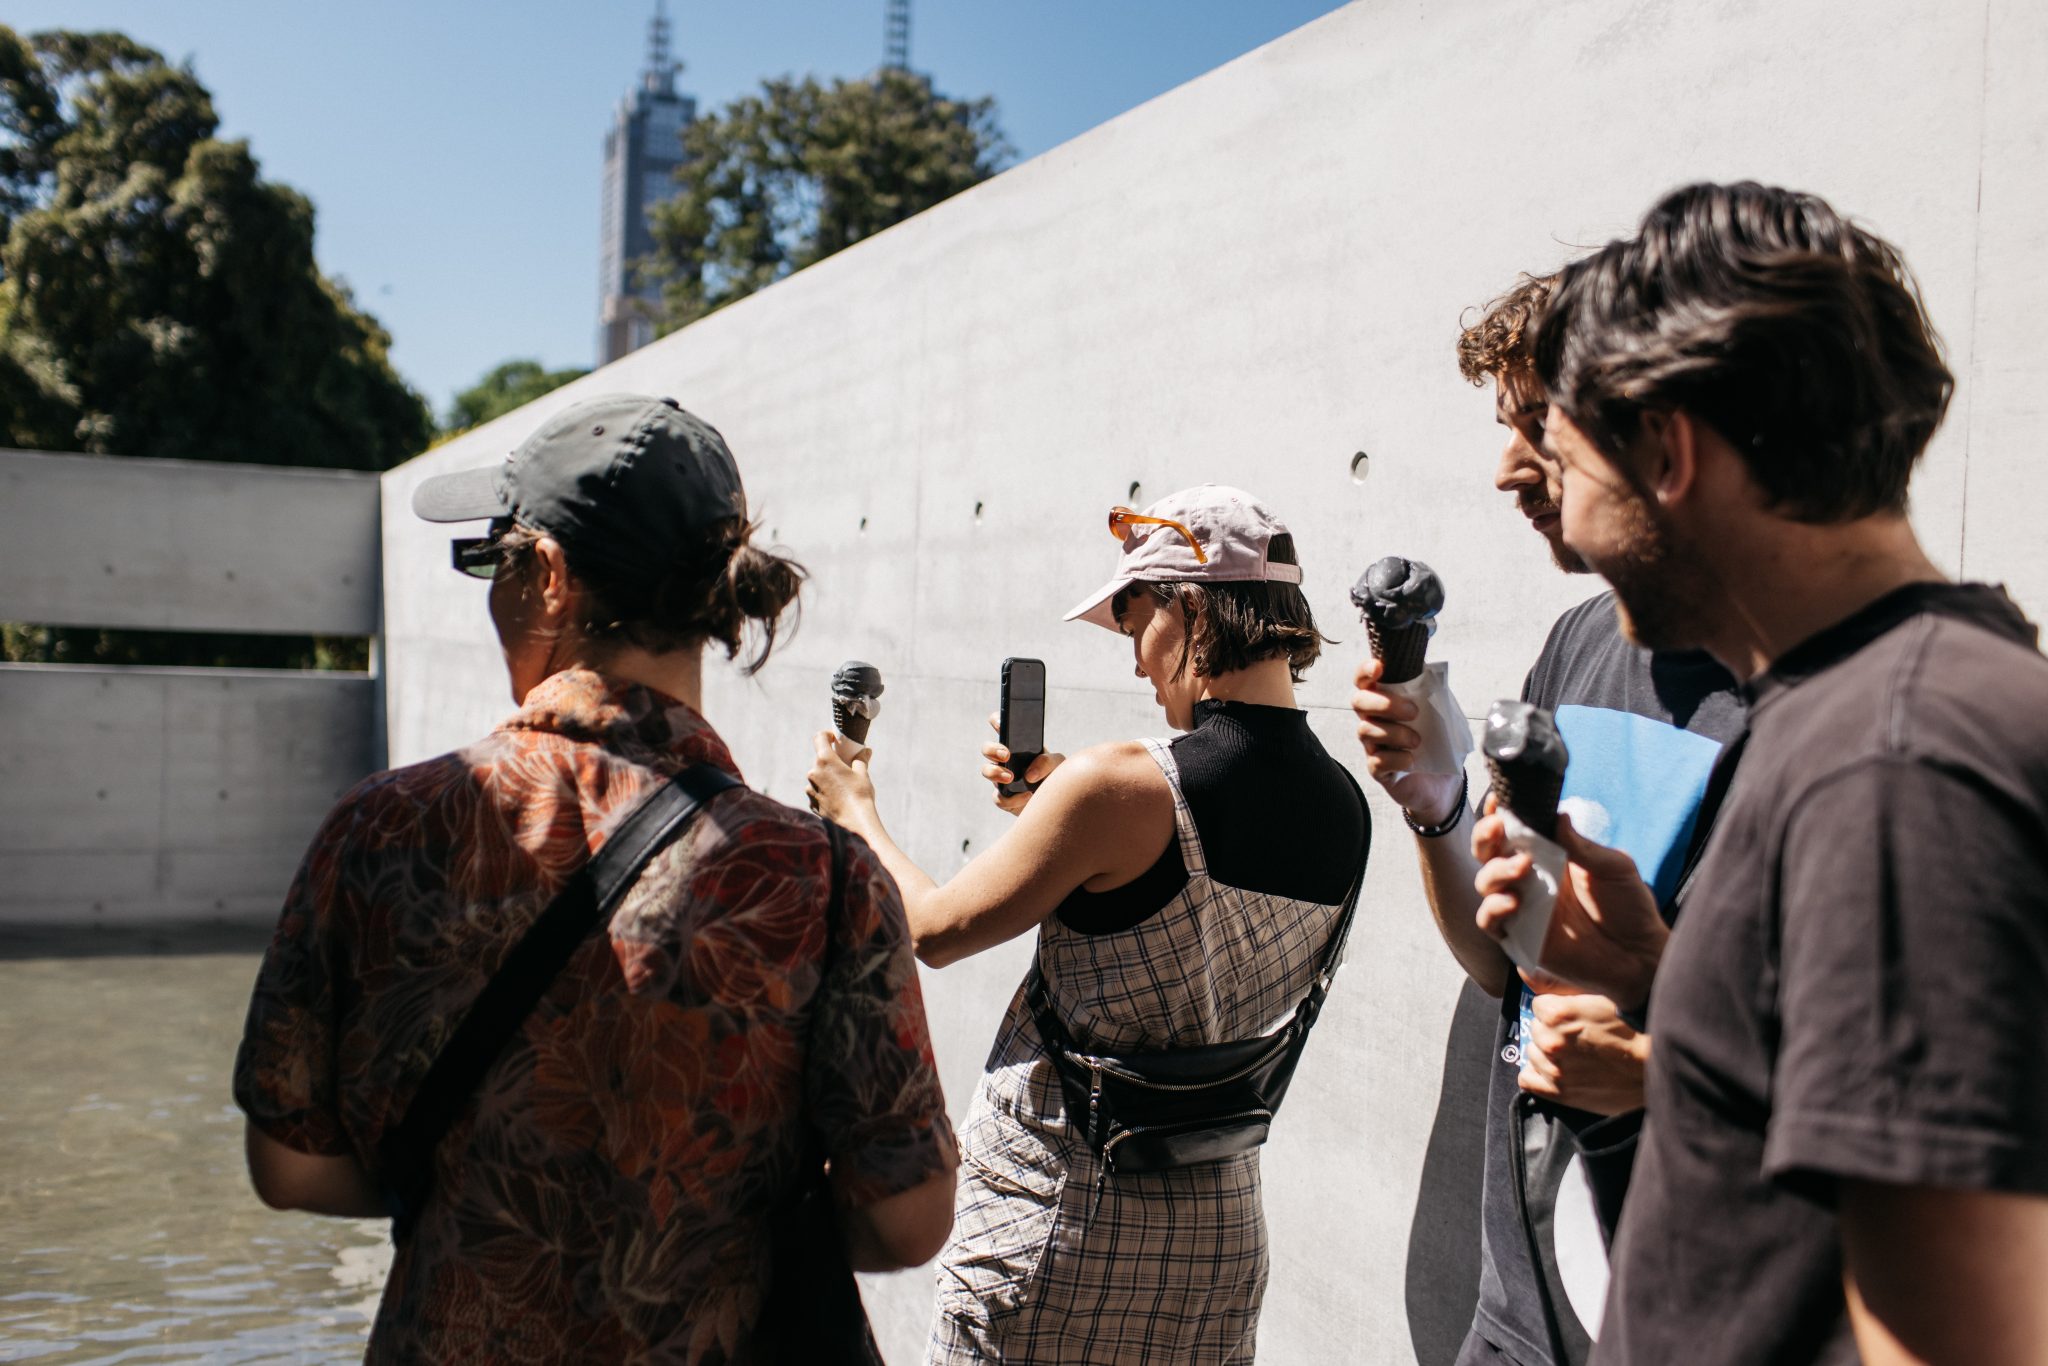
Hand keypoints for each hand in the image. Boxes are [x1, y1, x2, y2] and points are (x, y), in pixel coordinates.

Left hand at [808, 730, 877, 830]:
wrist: (855, 823)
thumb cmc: (860, 795)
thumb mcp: (863, 774)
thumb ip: (861, 759)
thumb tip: (865, 751)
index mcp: (825, 760)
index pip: (819, 738)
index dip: (827, 735)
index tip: (835, 740)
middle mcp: (813, 772)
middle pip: (820, 760)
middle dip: (831, 761)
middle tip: (845, 767)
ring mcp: (810, 788)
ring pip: (817, 777)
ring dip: (827, 778)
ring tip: (843, 787)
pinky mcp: (811, 802)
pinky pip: (816, 792)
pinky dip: (825, 792)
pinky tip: (838, 799)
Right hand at [980, 712, 1063, 814]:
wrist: (1057, 802)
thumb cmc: (1055, 776)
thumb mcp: (1058, 764)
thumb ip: (1047, 761)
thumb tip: (1029, 774)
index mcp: (1016, 744)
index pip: (1000, 726)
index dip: (997, 720)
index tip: (1001, 723)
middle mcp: (1004, 759)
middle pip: (987, 748)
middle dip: (992, 749)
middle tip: (1006, 755)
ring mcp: (1001, 778)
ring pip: (986, 771)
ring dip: (994, 773)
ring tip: (1010, 778)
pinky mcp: (1004, 799)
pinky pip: (999, 798)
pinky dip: (1013, 799)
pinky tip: (1028, 796)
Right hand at [1351, 656, 1462, 824]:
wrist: (1445, 782)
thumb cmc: (1439, 741)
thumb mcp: (1442, 713)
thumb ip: (1433, 693)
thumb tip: (1430, 672)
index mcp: (1385, 701)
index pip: (1364, 681)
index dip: (1365, 671)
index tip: (1379, 667)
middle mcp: (1373, 720)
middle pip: (1358, 702)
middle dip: (1384, 703)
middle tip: (1413, 712)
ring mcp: (1373, 746)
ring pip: (1366, 730)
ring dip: (1394, 732)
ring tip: (1417, 740)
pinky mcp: (1378, 770)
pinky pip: (1376, 761)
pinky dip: (1396, 758)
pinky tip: (1412, 760)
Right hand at [1472, 798, 1666, 1009]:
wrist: (1640, 955)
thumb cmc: (1629, 907)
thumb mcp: (1613, 867)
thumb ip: (1583, 845)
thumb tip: (1558, 815)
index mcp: (1548, 857)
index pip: (1513, 831)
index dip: (1499, 815)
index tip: (1497, 799)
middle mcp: (1528, 880)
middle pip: (1488, 852)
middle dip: (1486, 836)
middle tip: (1499, 828)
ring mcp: (1521, 908)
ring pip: (1485, 882)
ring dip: (1495, 870)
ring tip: (1522, 867)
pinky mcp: (1519, 937)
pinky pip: (1489, 921)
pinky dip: (1493, 909)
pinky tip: (1514, 902)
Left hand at [1516, 968, 1649, 1115]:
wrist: (1656, 1065)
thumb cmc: (1637, 1028)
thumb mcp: (1605, 993)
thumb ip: (1571, 984)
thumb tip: (1534, 973)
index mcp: (1558, 1014)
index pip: (1538, 1005)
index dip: (1555, 1007)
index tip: (1569, 1013)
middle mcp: (1552, 1042)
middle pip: (1536, 1029)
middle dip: (1551, 1030)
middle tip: (1577, 1034)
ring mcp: (1555, 1069)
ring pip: (1533, 1053)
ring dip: (1547, 1052)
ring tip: (1574, 1053)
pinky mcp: (1561, 1093)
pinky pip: (1528, 1080)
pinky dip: (1537, 1075)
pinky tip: (1556, 1070)